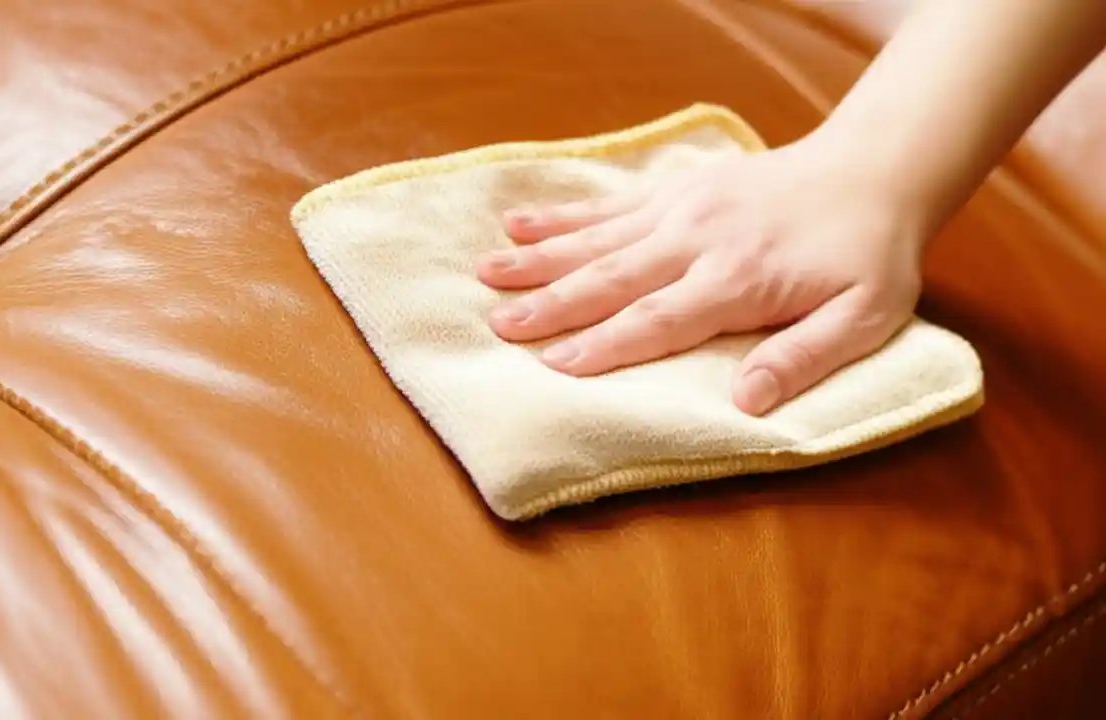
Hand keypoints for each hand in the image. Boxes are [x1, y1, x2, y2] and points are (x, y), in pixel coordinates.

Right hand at [475, 136, 931, 415]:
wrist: (872, 171)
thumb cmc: (869, 256)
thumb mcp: (864, 318)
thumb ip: (804, 358)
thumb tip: (747, 402)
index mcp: (738, 279)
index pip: (658, 320)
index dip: (604, 345)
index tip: (553, 364)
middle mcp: (697, 240)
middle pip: (612, 277)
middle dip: (551, 302)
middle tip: (498, 325)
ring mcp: (681, 208)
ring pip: (598, 238)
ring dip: (540, 257)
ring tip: (486, 272)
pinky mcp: (674, 190)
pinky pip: (609, 205)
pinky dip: (562, 217)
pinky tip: (519, 223)